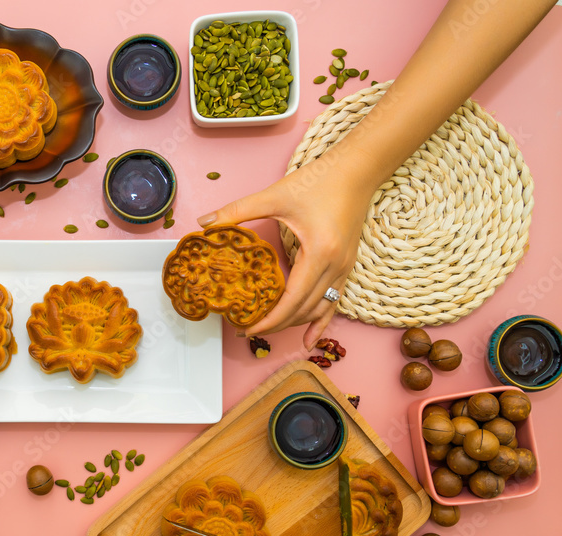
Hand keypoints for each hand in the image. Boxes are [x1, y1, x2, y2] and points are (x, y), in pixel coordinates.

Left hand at [197, 161, 371, 348]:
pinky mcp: (346, 266)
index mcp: (319, 253)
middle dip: (276, 325)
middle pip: (304, 310)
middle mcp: (335, 266)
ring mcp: (344, 268)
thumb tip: (205, 224)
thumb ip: (238, 210)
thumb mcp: (274, 196)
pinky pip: (334, 302)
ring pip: (319, 309)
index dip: (269, 320)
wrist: (356, 170)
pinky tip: (309, 340)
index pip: (292, 301)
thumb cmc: (319, 181)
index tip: (247, 328)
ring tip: (267, 330)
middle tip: (247, 329)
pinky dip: (321, 322)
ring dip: (294, 323)